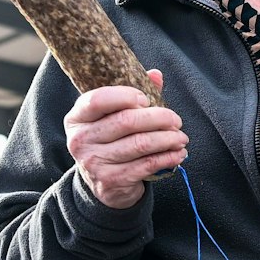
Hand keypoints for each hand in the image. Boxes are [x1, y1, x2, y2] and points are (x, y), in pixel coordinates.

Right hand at [65, 69, 187, 209]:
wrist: (102, 183)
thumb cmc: (111, 141)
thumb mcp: (112, 117)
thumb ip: (131, 95)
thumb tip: (155, 75)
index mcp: (77, 117)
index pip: (98, 100)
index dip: (125, 96)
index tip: (146, 99)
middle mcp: (81, 140)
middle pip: (126, 121)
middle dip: (159, 118)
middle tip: (176, 120)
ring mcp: (94, 162)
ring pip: (140, 144)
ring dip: (168, 139)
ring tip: (181, 137)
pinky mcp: (111, 180)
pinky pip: (146, 165)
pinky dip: (167, 157)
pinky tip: (178, 153)